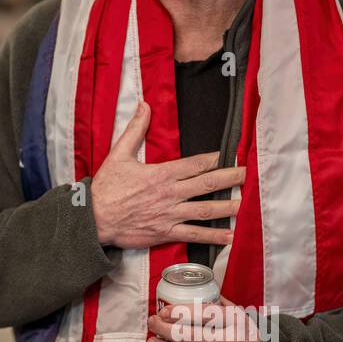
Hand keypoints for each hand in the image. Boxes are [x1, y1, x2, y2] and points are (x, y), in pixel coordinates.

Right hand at [90, 100, 244, 249]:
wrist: (94, 218)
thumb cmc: (106, 187)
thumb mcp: (119, 154)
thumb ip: (135, 130)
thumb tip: (144, 105)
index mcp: (161, 174)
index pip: (194, 164)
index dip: (214, 158)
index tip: (231, 154)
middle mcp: (169, 194)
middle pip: (206, 184)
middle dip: (230, 178)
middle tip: (248, 174)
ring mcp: (169, 214)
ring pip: (205, 210)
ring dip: (227, 207)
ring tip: (246, 204)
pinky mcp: (166, 232)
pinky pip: (193, 234)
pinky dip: (212, 235)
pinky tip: (228, 235)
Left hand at [146, 296, 260, 341]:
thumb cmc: (249, 338)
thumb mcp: (242, 316)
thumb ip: (221, 304)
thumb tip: (197, 291)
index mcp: (235, 321)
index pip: (202, 313)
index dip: (178, 312)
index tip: (163, 311)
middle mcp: (231, 341)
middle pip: (190, 335)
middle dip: (165, 329)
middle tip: (152, 324)